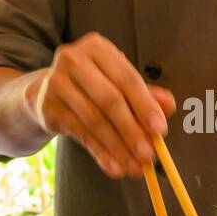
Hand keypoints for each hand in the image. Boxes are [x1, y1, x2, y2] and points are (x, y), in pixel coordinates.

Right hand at [25, 32, 175, 179]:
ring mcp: (56, 82)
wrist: (46, 93)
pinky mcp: (47, 107)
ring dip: (117, 147)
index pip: (127, 78)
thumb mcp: (118, 84)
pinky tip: (114, 167)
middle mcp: (74, 60)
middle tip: (148, 155)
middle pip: (110, 99)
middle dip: (132, 130)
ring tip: (134, 167)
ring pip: (94, 120)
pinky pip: (80, 134)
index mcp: (97, 48)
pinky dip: (99, 153)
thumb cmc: (92, 85)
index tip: (160, 130)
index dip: (145, 106)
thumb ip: (145, 94)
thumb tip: (169, 105)